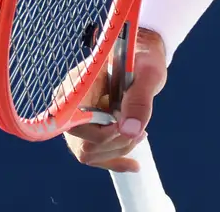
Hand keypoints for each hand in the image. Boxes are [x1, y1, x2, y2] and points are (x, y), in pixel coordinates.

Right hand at [63, 26, 168, 174]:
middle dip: (115, 142)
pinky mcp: (86, 127)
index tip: (125, 125)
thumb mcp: (148, 74)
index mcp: (79, 84)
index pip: (76, 122)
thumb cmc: (144, 58)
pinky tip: (133, 165)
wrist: (142, 55)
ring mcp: (76, 117)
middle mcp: (70, 103)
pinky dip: (114, 161)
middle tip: (140, 130)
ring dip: (117, 150)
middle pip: (82, 142)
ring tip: (140, 134)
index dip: (101, 132)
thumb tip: (131, 131)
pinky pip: (93, 154)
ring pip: (88, 152)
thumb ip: (139, 99)